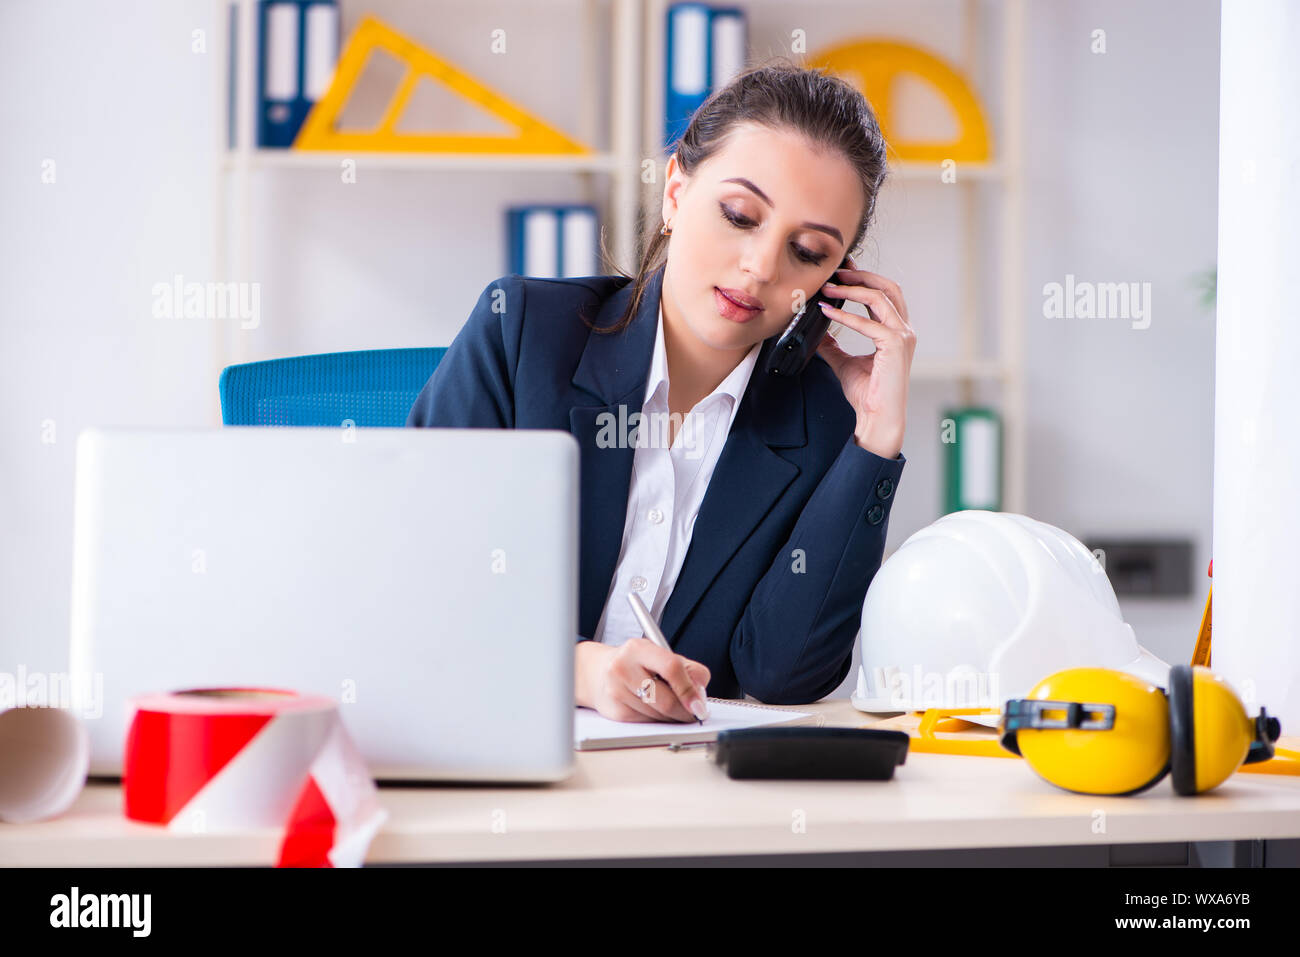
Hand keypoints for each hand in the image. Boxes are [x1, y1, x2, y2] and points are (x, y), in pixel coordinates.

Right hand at [575, 638, 710, 722]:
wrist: (599, 673)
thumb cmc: (636, 664)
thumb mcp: (662, 656)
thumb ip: (689, 670)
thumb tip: (700, 694)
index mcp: (639, 649)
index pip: (671, 668)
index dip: (689, 689)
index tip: (700, 705)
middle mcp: (623, 668)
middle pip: (665, 699)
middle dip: (685, 711)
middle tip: (694, 712)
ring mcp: (616, 691)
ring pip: (658, 715)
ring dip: (672, 717)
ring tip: (671, 706)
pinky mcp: (615, 712)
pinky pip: (647, 723)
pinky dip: (658, 721)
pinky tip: (654, 709)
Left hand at [814, 257, 916, 458]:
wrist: (876, 418)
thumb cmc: (867, 394)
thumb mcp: (844, 362)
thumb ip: (833, 345)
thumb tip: (816, 331)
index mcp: (897, 332)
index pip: (884, 295)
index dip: (864, 280)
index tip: (842, 272)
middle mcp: (904, 330)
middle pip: (888, 288)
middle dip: (862, 275)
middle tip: (837, 271)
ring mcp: (902, 336)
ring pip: (879, 298)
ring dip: (852, 289)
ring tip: (829, 287)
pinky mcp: (895, 345)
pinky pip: (868, 323)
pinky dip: (846, 315)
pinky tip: (828, 311)